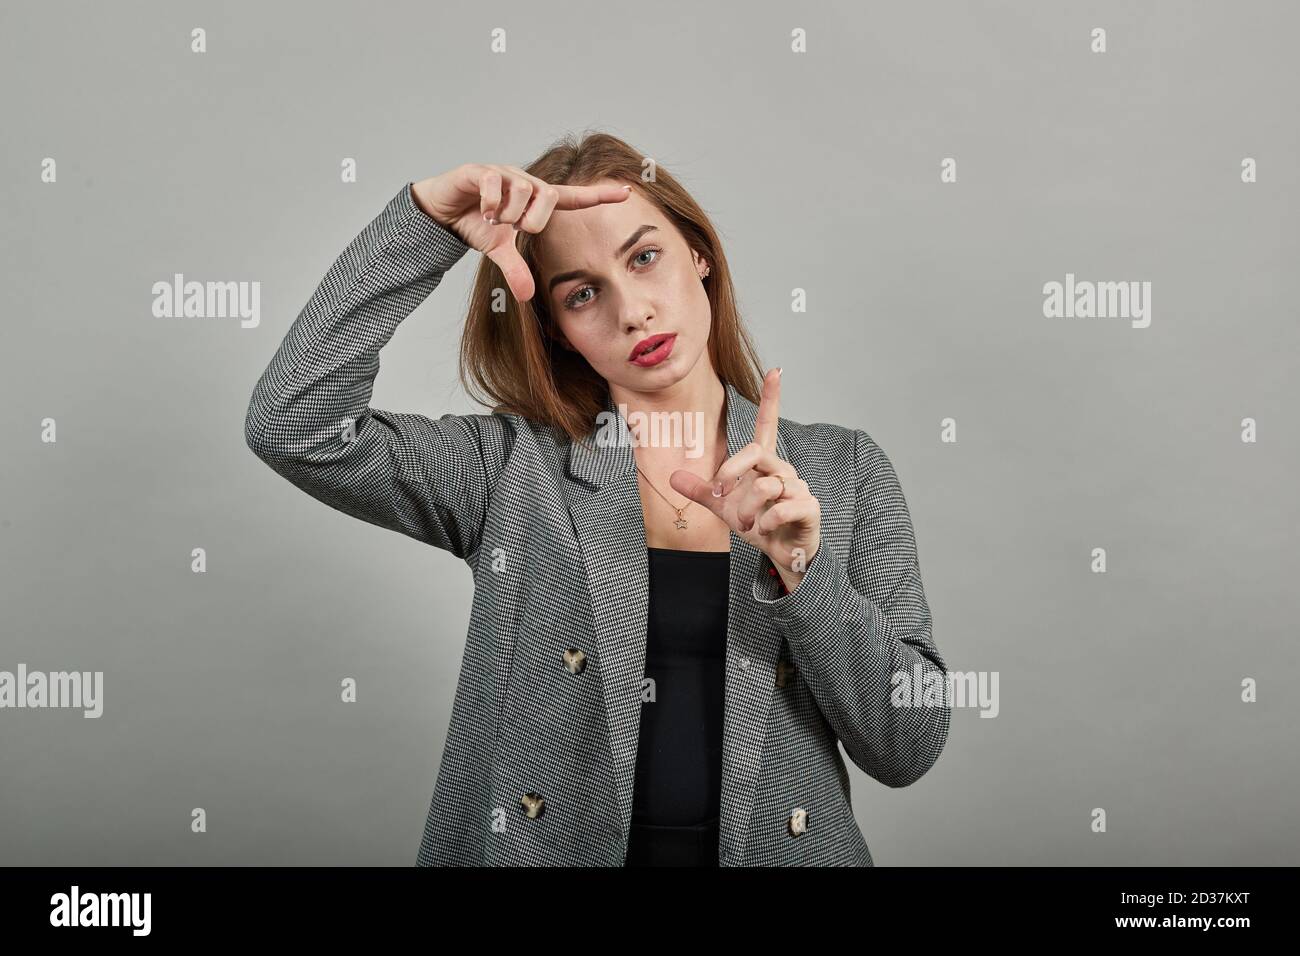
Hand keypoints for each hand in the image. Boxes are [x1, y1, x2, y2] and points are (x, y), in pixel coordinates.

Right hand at [410, 164, 631, 301]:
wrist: (441, 212)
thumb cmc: (475, 226)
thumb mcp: (498, 252)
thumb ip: (515, 270)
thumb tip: (527, 298)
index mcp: (534, 201)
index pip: (572, 197)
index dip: (599, 196)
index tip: (627, 193)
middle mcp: (523, 182)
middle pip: (547, 194)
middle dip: (533, 219)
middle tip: (515, 229)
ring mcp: (503, 173)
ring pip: (522, 190)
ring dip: (508, 213)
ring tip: (492, 220)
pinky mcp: (480, 170)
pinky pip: (495, 182)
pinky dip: (490, 202)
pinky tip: (482, 211)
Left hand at [669, 368, 820, 582]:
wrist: (781, 553)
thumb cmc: (757, 523)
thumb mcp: (723, 507)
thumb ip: (700, 491)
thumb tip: (672, 477)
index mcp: (764, 464)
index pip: (768, 426)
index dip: (771, 399)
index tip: (775, 371)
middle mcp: (784, 469)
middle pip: (754, 453)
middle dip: (730, 474)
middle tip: (721, 496)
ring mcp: (799, 487)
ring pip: (766, 484)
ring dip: (749, 508)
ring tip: (750, 523)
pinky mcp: (809, 507)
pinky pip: (783, 507)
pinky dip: (766, 521)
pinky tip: (765, 528)